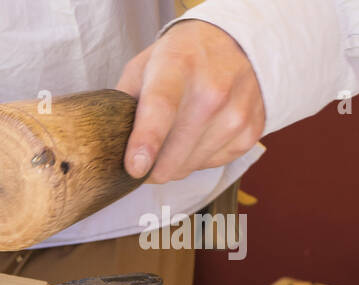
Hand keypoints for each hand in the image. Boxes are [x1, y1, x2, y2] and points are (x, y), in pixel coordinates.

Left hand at [116, 19, 264, 183]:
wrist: (235, 43)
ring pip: (188, 167)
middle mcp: (212, 90)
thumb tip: (107, 145)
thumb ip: (122, 104)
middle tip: (143, 157)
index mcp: (177, 67)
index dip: (146, 142)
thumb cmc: (180, 58)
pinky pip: (210, 165)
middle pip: (173, 154)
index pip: (161, 108)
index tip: (135, 168)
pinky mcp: (251, 131)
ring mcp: (236, 112)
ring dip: (173, 162)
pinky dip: (198, 158)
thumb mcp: (143, 67)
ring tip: (174, 136)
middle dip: (150, 167)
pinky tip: (198, 134)